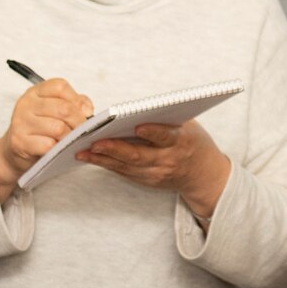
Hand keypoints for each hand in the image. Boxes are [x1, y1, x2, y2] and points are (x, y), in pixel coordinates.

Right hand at [0, 79, 93, 201]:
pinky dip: (58, 148)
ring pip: (58, 128)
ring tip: (70, 141)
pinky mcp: (19, 142)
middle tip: (83, 131)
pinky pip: (48, 145)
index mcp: (35, 92)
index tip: (84, 112)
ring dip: (70, 137)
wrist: (14, 150)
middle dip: (79, 122)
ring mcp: (20, 122)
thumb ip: (74, 104)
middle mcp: (26, 104)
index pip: (59, 86)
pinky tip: (58, 149)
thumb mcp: (55, 110)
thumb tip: (87, 110)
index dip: (76, 99)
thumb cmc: (40, 129)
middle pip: (63, 108)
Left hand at [80, 121, 232, 222]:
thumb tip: (136, 106)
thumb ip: (165, 118)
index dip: (152, 132)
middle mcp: (169, 160)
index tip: (137, 126)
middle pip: (139, 155)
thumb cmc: (193, 142)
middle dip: (115, 149)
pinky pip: (125, 172)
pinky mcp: (149, 181)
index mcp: (182, 141)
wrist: (204, 175)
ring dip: (103, 159)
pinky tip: (91, 157)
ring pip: (127, 167)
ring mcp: (158, 173)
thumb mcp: (188, 126)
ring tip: (83, 151)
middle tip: (95, 142)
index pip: (165, 136)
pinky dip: (107, 164)